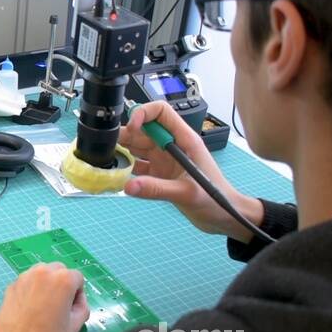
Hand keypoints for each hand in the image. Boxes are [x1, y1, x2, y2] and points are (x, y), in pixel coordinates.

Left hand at [0, 263, 88, 331]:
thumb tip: (77, 299)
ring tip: (43, 305)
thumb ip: (82, 306)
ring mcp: (24, 277)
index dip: (77, 293)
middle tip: (58, 305)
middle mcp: (43, 272)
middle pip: (59, 270)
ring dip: (46, 283)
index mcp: (63, 279)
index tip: (71, 307)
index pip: (77, 277)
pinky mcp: (11, 285)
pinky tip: (29, 308)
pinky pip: (27, 281)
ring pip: (41, 273)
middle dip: (62, 284)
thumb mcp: (75, 325)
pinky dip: (31, 289)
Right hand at [120, 101, 263, 241]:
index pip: (161, 113)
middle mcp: (172, 146)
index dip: (143, 114)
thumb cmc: (216, 201)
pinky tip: (116, 175)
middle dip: (125, 134)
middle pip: (143, 129)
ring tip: (106, 160)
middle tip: (106, 147)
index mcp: (184, 140)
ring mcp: (165, 159)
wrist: (225, 219)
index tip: (130, 128)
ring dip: (123, 150)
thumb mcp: (187, 193)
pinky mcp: (160, 174)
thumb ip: (157, 189)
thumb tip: (128, 186)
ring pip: (138, 146)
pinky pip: (139, 165)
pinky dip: (127, 168)